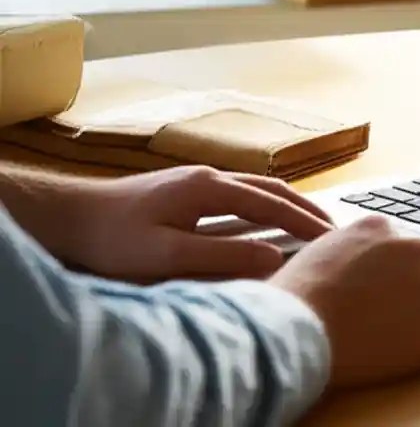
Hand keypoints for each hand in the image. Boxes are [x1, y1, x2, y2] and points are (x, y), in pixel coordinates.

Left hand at [50, 165, 332, 281]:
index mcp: (210, 187)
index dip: (305, 222)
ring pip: (258, 187)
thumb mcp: (169, 255)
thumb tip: (275, 257)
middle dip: (306, 208)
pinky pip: (241, 192)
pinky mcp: (186, 189)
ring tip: (312, 223)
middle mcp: (210, 175)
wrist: (71, 216)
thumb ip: (224, 256)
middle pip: (272, 188)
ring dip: (288, 204)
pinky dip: (267, 204)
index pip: (272, 204)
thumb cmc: (114, 239)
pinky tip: (267, 219)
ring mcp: (198, 179)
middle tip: (335, 229)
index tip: (334, 239)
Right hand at [269, 215, 419, 387]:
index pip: (397, 252)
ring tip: (385, 343)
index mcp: (381, 227)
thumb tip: (353, 267)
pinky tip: (403, 357)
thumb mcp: (316, 252)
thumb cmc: (293, 298)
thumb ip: (346, 250)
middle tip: (377, 324)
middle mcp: (416, 248)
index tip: (369, 299)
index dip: (385, 280)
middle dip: (407, 297)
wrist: (301, 329)